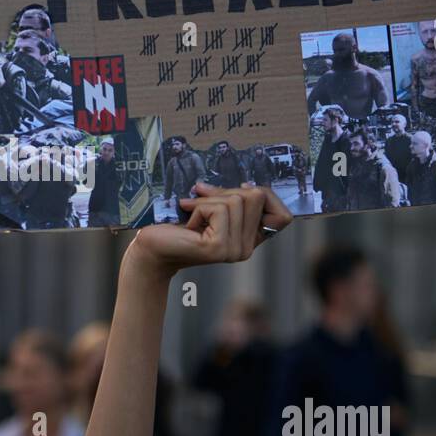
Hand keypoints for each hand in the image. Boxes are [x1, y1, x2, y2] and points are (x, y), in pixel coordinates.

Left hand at [128, 183, 292, 278]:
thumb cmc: (178, 225)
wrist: (152, 248)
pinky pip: (219, 209)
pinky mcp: (219, 248)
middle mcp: (247, 249)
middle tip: (201, 200)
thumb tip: (247, 185)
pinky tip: (187, 222)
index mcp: (250, 240)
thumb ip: (234, 200)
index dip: (266, 195)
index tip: (239, 189)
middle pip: (257, 197)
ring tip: (191, 212)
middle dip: (226, 191)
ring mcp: (234, 251)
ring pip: (237, 200)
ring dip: (209, 199)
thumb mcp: (213, 208)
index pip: (283, 216)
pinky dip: (200, 207)